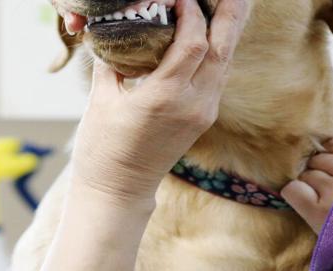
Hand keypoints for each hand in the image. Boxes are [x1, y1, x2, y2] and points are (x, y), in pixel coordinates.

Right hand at [70, 0, 250, 208]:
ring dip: (227, 30)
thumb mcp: (101, 99)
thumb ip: (112, 60)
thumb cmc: (102, 146)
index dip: (192, 13)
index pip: (194, 44)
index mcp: (165, 97)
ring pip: (224, 62)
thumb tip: (116, 28)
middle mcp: (192, 105)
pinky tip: (214, 33)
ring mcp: (203, 113)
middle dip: (230, 14)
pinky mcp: (203, 118)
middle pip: (222, 49)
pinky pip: (217, 76)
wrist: (119, 190)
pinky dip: (216, 50)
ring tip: (231, 3)